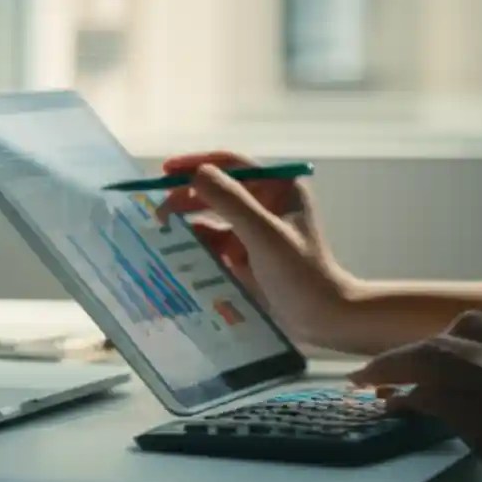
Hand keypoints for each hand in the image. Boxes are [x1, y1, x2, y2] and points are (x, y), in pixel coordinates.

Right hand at [156, 151, 357, 346]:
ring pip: (213, 217)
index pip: (232, 165)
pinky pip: (215, 242)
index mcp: (279, 188)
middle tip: (158, 210)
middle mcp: (267, 202)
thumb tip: (196, 173)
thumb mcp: (263, 234)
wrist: (323, 317)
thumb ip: (230, 202)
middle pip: (218, 190)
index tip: (166, 171)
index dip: (197, 164)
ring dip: (188, 221)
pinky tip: (176, 250)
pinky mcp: (248, 254)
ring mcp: (256, 230)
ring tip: (161, 229)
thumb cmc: (300, 273)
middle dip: (187, 196)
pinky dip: (196, 244)